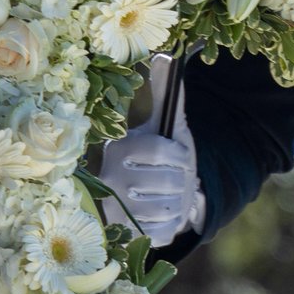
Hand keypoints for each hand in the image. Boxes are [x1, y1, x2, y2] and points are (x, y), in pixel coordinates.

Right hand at [100, 56, 206, 246]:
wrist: (137, 199)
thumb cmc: (153, 157)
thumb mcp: (160, 125)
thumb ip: (165, 94)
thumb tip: (166, 55)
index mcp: (118, 150)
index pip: (161, 151)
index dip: (181, 156)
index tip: (182, 158)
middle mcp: (110, 181)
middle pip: (171, 182)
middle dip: (183, 181)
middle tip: (178, 179)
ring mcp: (116, 213)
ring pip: (172, 209)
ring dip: (180, 202)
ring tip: (171, 196)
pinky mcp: (125, 237)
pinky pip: (167, 232)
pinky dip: (173, 223)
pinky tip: (163, 214)